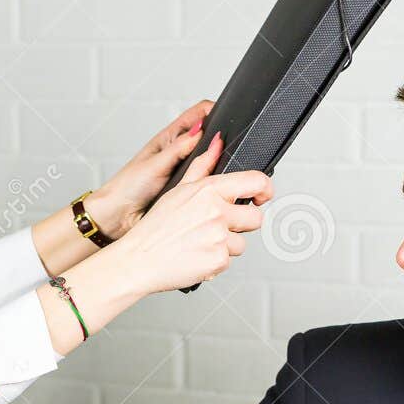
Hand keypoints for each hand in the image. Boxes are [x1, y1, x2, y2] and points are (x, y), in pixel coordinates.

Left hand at [85, 100, 214, 239]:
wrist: (119, 216)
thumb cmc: (128, 186)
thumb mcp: (155, 163)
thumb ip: (179, 147)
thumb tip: (201, 130)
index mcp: (170, 137)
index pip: (199, 113)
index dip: (214, 110)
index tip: (228, 117)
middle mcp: (179, 151)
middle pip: (209, 136)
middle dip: (221, 137)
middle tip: (226, 146)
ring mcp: (185, 170)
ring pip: (210, 159)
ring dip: (217, 162)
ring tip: (220, 165)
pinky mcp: (188, 188)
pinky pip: (207, 180)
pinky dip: (213, 180)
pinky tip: (214, 184)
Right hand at [110, 130, 270, 293]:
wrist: (139, 259)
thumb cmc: (155, 227)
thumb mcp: (178, 189)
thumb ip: (202, 165)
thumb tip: (217, 141)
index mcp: (209, 190)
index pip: (256, 182)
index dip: (265, 190)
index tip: (261, 196)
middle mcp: (217, 211)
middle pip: (256, 218)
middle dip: (242, 224)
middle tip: (218, 226)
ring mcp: (219, 237)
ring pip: (241, 243)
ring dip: (225, 246)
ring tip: (199, 243)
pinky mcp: (218, 260)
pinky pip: (228, 261)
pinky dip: (214, 262)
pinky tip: (196, 256)